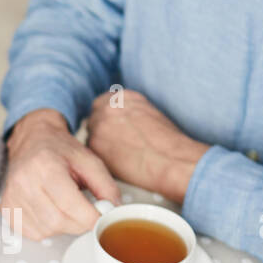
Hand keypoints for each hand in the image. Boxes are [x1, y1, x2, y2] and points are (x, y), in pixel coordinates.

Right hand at [0, 107, 121, 238]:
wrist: (32, 141)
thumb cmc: (60, 151)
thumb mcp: (89, 160)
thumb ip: (105, 186)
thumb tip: (114, 211)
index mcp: (45, 166)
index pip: (70, 205)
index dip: (91, 217)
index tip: (101, 216)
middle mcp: (23, 182)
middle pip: (58, 221)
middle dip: (78, 223)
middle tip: (86, 212)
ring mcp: (12, 198)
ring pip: (47, 230)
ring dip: (64, 225)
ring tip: (65, 206)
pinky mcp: (8, 210)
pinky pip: (34, 233)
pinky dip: (48, 228)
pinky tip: (51, 210)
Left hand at [86, 90, 209, 203]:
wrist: (171, 160)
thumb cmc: (168, 143)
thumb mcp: (149, 116)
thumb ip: (130, 114)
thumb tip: (122, 126)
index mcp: (123, 97)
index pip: (103, 104)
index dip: (107, 120)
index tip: (113, 131)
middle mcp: (108, 106)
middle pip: (94, 119)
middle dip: (102, 133)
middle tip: (115, 147)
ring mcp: (99, 123)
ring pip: (91, 136)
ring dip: (101, 146)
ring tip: (121, 158)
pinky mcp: (94, 143)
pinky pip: (91, 153)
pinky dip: (101, 160)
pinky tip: (118, 165)